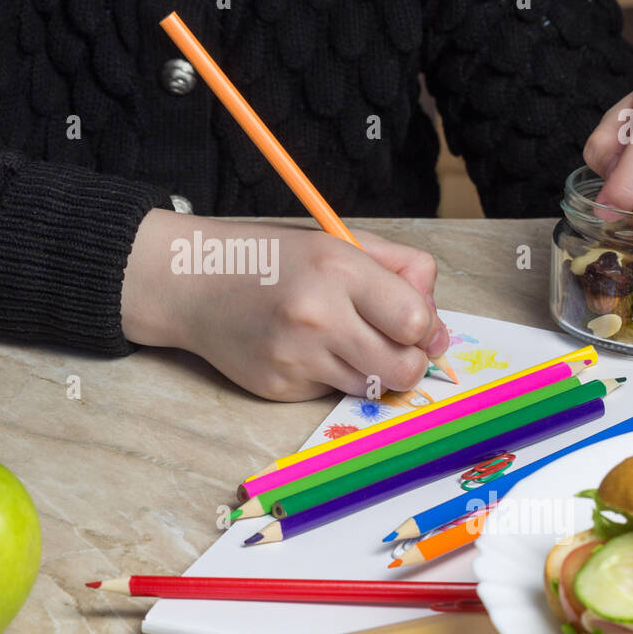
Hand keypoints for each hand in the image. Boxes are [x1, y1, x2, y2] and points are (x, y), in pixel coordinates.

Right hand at [121, 211, 446, 400]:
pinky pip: (330, 392)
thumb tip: (439, 325)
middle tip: (396, 346)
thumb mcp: (337, 241)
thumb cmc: (272, 259)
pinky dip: (329, 375)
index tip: (414, 322)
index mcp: (338, 269)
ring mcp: (296, 357)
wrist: (193, 284)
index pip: (416, 320)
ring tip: (345, 341)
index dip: (426, 326)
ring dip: (372, 370)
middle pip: (404, 368)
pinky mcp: (280, 387)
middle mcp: (318, 317)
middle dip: (411, 361)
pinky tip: (304, 349)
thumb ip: (399, 270)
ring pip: (372, 387)